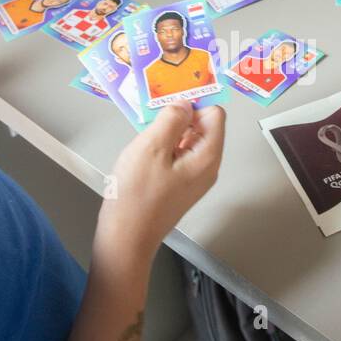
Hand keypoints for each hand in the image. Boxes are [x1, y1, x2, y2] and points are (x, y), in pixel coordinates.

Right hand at [94, 102, 224, 266]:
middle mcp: (208, 167)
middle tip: (151, 122)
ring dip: (167, 134)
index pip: (215, 113)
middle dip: (178, 118)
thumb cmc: (137, 194)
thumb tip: (184, 103)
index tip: (168, 104)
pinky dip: (163, 149)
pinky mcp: (180, 186)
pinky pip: (178, 156)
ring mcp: (194, 178)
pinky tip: (143, 157)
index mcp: (208, 156)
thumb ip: (172, 119)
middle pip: (202, 126)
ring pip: (187, 141)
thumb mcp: (152, 147)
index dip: (193, 103)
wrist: (125, 237)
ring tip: (144, 143)